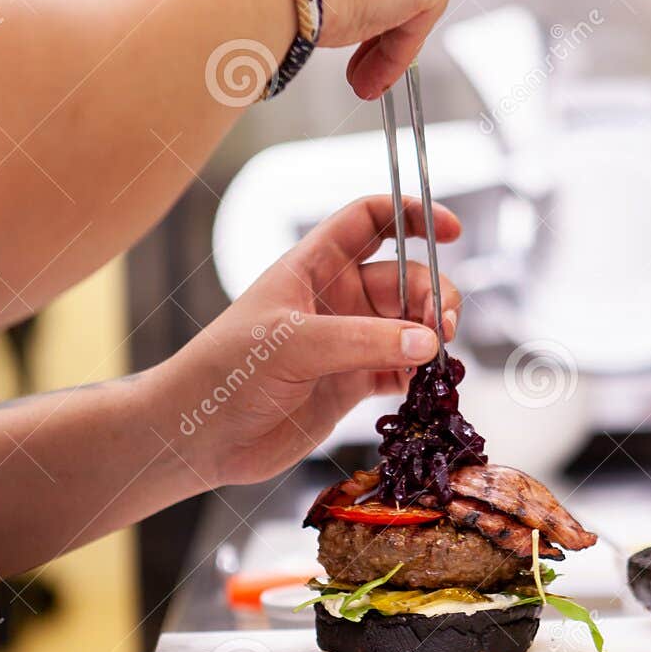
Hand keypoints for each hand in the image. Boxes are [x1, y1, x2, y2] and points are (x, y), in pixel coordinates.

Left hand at [160, 196, 461, 487]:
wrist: (200, 436)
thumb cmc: (226, 373)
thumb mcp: (293, 344)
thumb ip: (363, 341)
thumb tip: (428, 342)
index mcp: (313, 267)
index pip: (371, 220)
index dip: (412, 214)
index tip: (450, 230)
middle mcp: (335, 299)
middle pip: (404, 278)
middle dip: (432, 295)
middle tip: (444, 326)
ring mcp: (346, 343)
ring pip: (409, 326)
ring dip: (432, 337)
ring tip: (439, 359)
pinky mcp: (351, 385)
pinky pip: (401, 371)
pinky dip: (420, 376)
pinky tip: (424, 386)